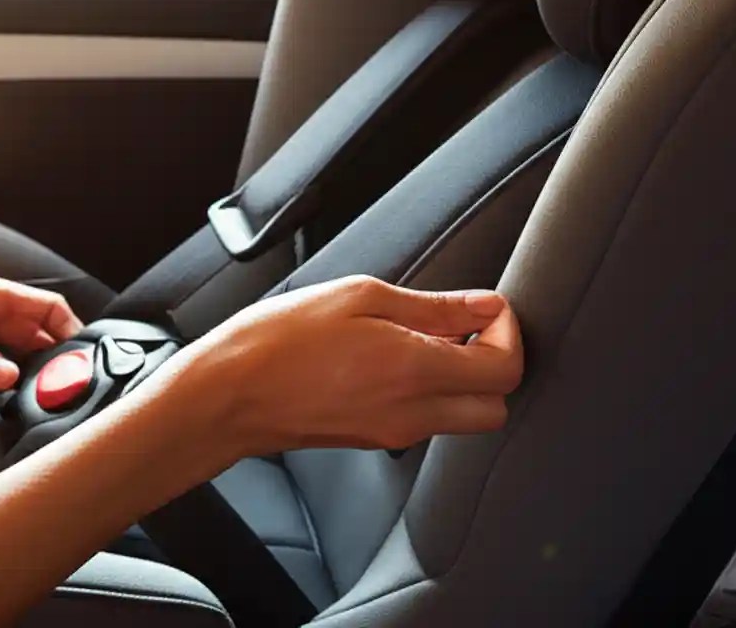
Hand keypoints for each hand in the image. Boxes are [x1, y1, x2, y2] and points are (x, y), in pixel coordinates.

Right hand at [176, 276, 522, 454]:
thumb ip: (433, 306)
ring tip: (423, 338)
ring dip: (463, 379)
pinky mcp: (374, 439)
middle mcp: (413, 414)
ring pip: (465, 418)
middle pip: (497, 406)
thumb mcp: (359, 297)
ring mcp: (394, 433)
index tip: (486, 309)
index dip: (509, 333)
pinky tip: (394, 358)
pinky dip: (431, 392)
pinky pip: (428, 421)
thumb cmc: (278, 341)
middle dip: (495, 364)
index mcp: (414, 372)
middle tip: (467, 328)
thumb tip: (485, 306)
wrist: (226, 395)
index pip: (506, 369)